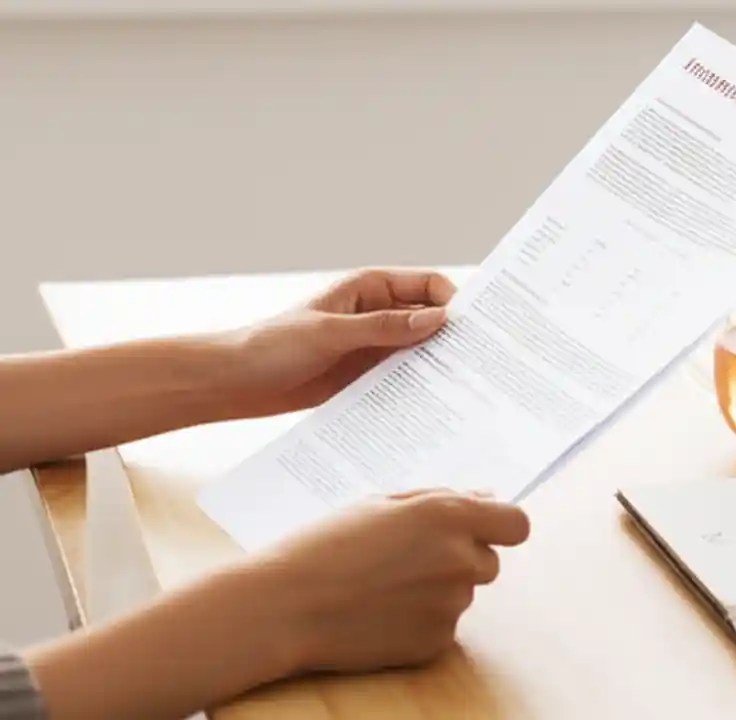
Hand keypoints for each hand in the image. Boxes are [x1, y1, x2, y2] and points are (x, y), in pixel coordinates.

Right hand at [23, 489, 528, 719]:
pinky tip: (380, 613)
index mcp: (448, 515)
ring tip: (383, 585)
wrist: (285, 607)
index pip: (516, 523)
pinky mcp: (436, 641)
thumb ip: (439, 500)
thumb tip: (485, 498)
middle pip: (489, 560)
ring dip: (438, 588)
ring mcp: (451, 604)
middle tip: (409, 558)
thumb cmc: (325, 545)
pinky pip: (443, 626)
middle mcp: (459, 559)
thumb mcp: (380, 504)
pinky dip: (421, 620)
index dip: (502, 526)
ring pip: (463, 593)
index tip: (488, 529)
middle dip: (461, 557)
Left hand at [217, 268, 456, 419]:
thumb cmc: (273, 346)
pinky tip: (433, 402)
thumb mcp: (330, 333)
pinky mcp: (367, 375)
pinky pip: (403, 377)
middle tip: (479, 358)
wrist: (237, 383)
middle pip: (430, 319)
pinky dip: (419, 385)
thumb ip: (383, 327)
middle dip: (453, 335)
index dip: (453, 301)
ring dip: (438, 363)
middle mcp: (377, 313)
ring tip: (463, 385)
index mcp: (370, 288)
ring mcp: (374, 345)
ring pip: (420, 350)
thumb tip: (436, 320)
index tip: (473, 327)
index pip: (427, 285)